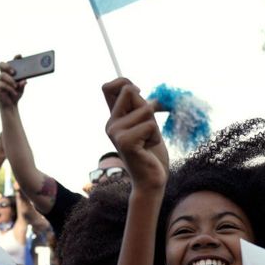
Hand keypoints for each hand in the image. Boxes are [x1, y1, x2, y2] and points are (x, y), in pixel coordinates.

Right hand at [0, 59, 27, 109]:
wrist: (11, 105)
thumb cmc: (15, 94)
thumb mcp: (21, 88)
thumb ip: (22, 84)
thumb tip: (24, 81)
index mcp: (10, 73)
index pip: (11, 63)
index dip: (15, 58)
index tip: (19, 56)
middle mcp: (3, 74)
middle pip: (1, 65)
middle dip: (7, 66)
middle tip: (14, 72)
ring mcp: (0, 80)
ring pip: (2, 75)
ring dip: (10, 80)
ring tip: (16, 85)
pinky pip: (2, 85)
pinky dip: (10, 88)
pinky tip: (14, 92)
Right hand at [101, 77, 168, 191]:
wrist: (151, 181)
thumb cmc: (151, 153)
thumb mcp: (146, 124)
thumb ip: (138, 107)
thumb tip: (134, 88)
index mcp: (114, 119)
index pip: (108, 87)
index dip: (124, 82)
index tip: (139, 93)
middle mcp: (111, 124)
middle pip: (130, 92)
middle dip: (148, 107)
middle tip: (147, 131)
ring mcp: (115, 133)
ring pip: (145, 110)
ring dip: (155, 126)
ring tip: (148, 142)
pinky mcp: (125, 142)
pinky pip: (150, 125)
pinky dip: (156, 136)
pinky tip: (148, 148)